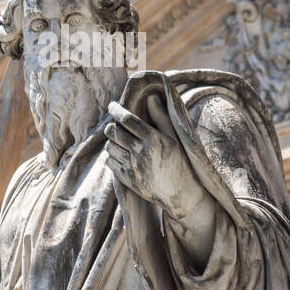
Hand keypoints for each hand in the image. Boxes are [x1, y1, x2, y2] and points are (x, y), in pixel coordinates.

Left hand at [105, 97, 208, 221]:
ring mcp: (132, 167)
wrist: (179, 192)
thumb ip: (161, 116)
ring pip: (110, 147)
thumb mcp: (174, 137)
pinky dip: (112, 156)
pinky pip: (110, 162)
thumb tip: (151, 97)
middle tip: (114, 125)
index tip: (112, 105)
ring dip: (112, 141)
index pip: (127, 119)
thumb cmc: (179, 161)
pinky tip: (121, 154)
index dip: (116, 110)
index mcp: (153, 139)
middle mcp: (141, 153)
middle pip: (114, 132)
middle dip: (111, 126)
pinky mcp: (127, 179)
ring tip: (119, 141)